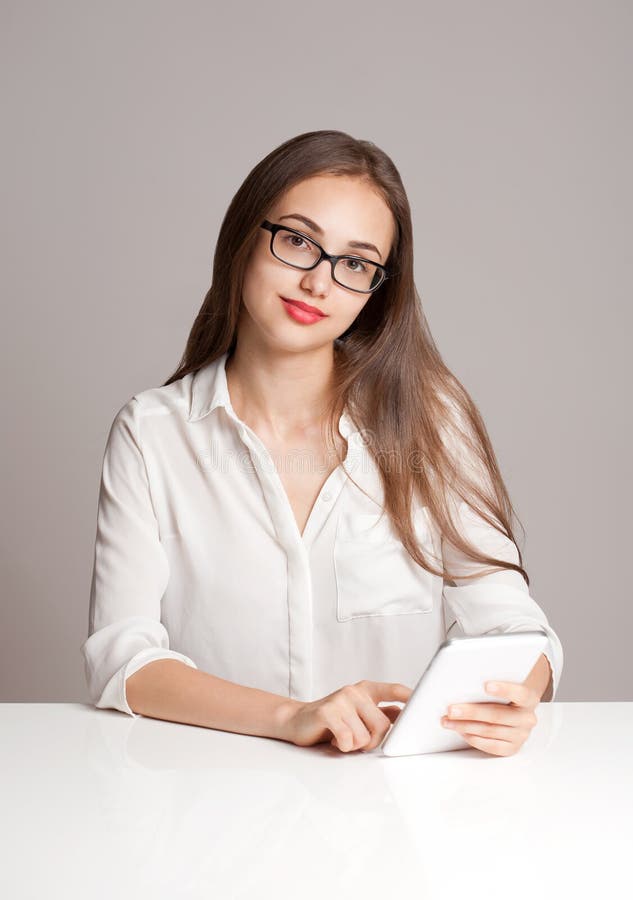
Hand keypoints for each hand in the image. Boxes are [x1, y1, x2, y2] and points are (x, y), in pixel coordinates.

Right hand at [278, 681, 412, 751]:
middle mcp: (355, 691)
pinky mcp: (327, 712)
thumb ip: (381, 713)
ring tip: (342, 736)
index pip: (394, 690)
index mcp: (367, 690)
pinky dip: (343, 747)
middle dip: (373, 741)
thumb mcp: (359, 714)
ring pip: (364, 737)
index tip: (426, 701)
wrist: (297, 720)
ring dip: (354, 745)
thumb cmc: (333, 720)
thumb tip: (406, 716)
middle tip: (357, 740)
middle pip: (382, 725)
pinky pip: (348, 739)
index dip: (410, 696)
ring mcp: (341, 699)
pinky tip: (334, 739)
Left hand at [441, 680, 540, 756]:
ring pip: (489, 731)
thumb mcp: (505, 683)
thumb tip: (463, 680)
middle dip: (470, 713)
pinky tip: (461, 732)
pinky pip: (490, 746)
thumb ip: (490, 681)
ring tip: (448, 721)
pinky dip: (473, 738)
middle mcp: (527, 718)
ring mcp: (521, 735)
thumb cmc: (505, 694)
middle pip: (496, 715)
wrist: (519, 708)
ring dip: (465, 726)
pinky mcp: (512, 748)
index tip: (485, 685)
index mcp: (528, 698)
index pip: (518, 693)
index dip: (503, 689)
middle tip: (452, 710)